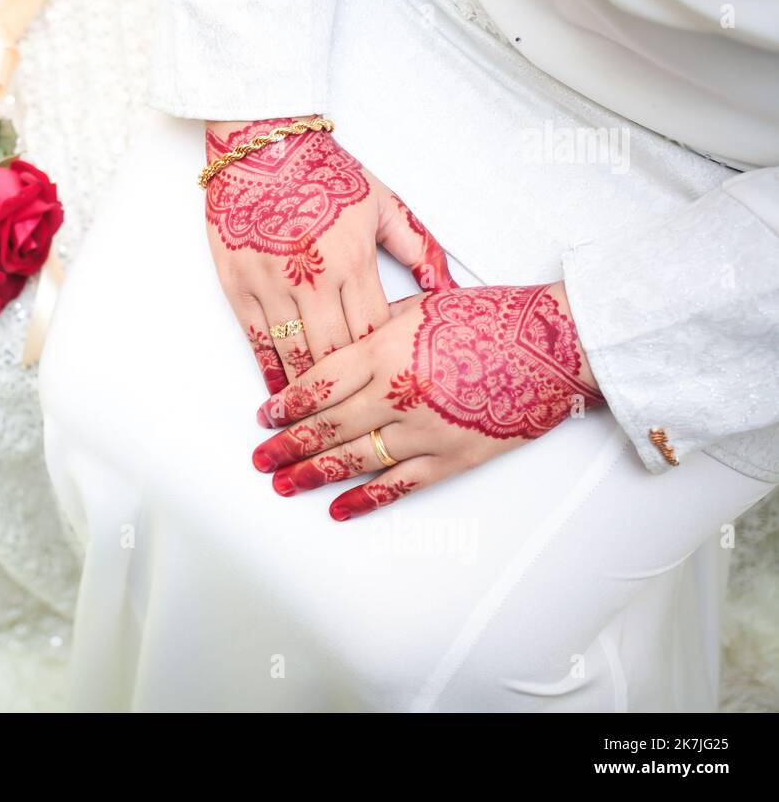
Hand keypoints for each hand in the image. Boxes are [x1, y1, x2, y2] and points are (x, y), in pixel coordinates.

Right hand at [205, 117, 454, 393]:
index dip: (382, 362)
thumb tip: (448, 290)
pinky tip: (280, 389)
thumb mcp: (383, 202)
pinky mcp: (238, 282)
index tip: (390, 383)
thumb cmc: (324, 172)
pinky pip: (256, 339)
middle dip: (348, 387)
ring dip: (308, 389)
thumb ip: (419, 247)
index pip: (374, 330)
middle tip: (357, 413)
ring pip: (295, 353)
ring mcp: (272, 281)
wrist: (262, 146)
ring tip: (319, 414)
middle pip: (336, 352)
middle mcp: (312, 276)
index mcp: (353, 258)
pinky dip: (269, 369)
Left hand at [249, 283, 604, 520]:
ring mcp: (425, 430)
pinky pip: (399, 485)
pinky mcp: (453, 457)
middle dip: (287, 445)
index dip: (287, 404)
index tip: (265, 417)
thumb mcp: (419, 308)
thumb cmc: (492, 318)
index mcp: (385, 350)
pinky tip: (338, 509)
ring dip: (314, 473)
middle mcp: (398, 394)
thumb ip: (372, 331)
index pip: (319, 384)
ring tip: (284, 482)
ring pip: (354, 458)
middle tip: (260, 458)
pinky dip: (365, 500)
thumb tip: (336, 352)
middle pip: (328, 425)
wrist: (556, 346)